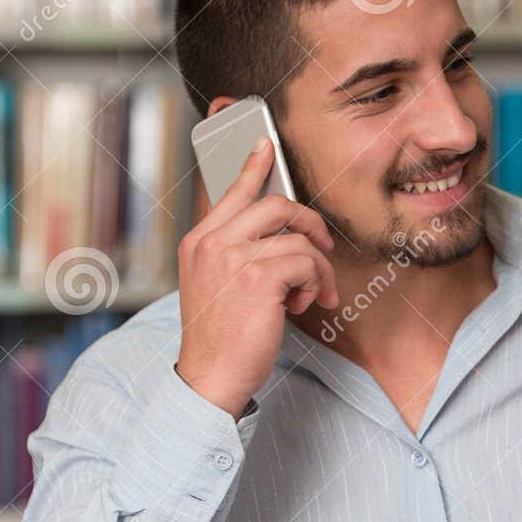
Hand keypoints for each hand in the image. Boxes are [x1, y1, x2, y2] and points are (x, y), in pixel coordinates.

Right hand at [175, 135, 338, 417]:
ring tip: (309, 296)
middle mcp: (212, 243)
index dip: (254, 166)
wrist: (210, 378)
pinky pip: (307, 262)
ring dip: (316, 269)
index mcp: (199, 242)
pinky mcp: (258, 276)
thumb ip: (238, 256)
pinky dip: (315, 284)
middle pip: (276, 204)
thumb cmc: (221, 340)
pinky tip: (301, 306)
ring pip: (298, 237)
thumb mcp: (219, 288)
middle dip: (310, 224)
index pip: (231, 192)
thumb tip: (283, 238)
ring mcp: (233, 257)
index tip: (267, 143)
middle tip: (322, 250)